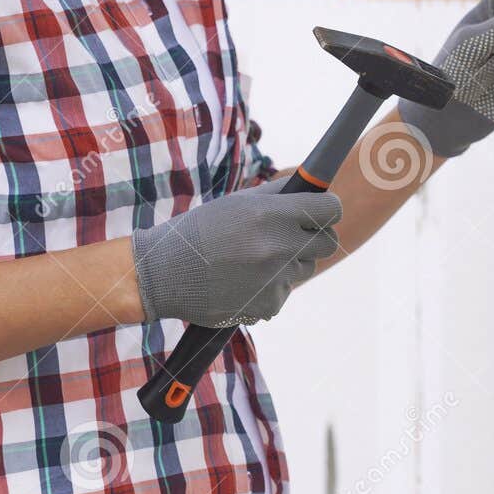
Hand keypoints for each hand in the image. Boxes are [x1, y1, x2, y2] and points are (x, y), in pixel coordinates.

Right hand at [131, 181, 342, 327]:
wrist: (163, 275)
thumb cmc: (199, 232)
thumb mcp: (236, 202)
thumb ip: (278, 194)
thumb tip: (312, 187)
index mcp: (271, 215)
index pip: (330, 209)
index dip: (328, 208)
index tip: (321, 210)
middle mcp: (278, 247)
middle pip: (328, 242)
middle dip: (315, 236)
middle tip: (292, 235)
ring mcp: (275, 280)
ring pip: (304, 268)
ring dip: (287, 263)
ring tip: (250, 260)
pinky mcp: (269, 306)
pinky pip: (283, 292)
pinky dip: (269, 287)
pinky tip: (240, 281)